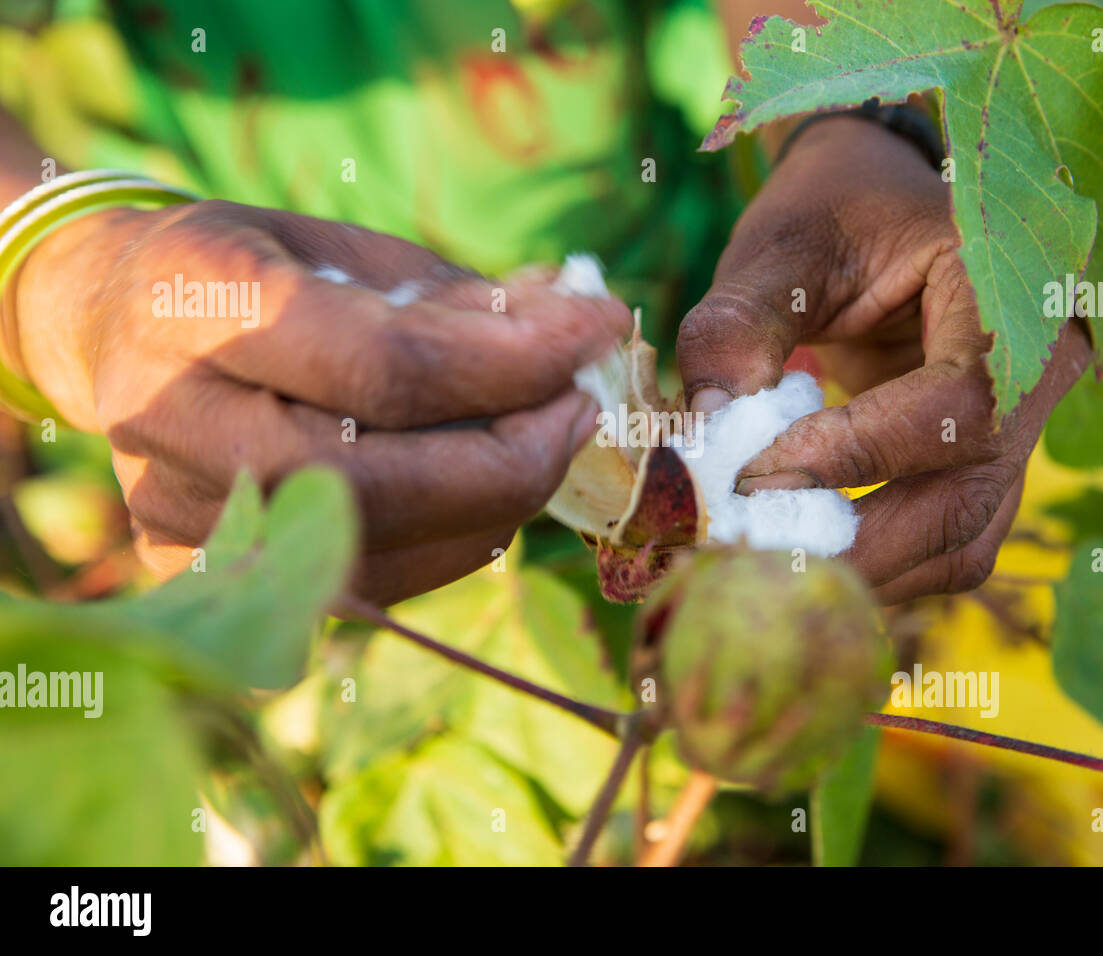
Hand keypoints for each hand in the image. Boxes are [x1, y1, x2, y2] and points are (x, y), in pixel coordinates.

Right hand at [8, 200, 630, 604]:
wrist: (114, 327)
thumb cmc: (251, 271)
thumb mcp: (344, 247)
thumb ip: (453, 298)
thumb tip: (581, 326)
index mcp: (197, 306)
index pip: (387, 367)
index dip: (516, 360)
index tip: (601, 328)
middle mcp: (171, 423)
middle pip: (378, 484)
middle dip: (514, 456)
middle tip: (580, 410)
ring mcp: (179, 514)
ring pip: (376, 553)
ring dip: (493, 506)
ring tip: (542, 443)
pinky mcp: (201, 575)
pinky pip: (363, 587)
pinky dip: (449, 542)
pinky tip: (484, 490)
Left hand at [677, 116, 1091, 603]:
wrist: (879, 206)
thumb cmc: (834, 210)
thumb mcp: (782, 246)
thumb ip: (740, 324)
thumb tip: (709, 429)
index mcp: (1011, 294)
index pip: (957, 406)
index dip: (854, 455)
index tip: (750, 479)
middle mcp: (1043, 372)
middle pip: (969, 495)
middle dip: (856, 543)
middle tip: (750, 556)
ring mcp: (1023, 430)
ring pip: (963, 538)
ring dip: (866, 568)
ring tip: (768, 559)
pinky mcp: (985, 467)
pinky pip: (946, 541)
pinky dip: (877, 559)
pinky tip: (804, 545)